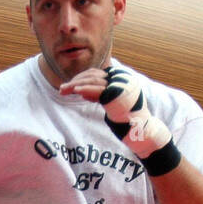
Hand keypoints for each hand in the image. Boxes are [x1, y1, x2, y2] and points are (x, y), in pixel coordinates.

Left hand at [61, 65, 180, 176]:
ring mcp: (120, 85)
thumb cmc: (126, 118)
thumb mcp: (111, 102)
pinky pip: (99, 90)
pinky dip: (86, 89)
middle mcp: (121, 79)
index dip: (81, 78)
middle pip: (93, 76)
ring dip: (76, 85)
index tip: (69, 86)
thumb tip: (82, 92)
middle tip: (62, 89)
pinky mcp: (117, 94)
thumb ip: (100, 95)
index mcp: (120, 78)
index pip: (96, 74)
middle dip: (75, 81)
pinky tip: (76, 91)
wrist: (140, 129)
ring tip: (64, 90)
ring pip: (94, 81)